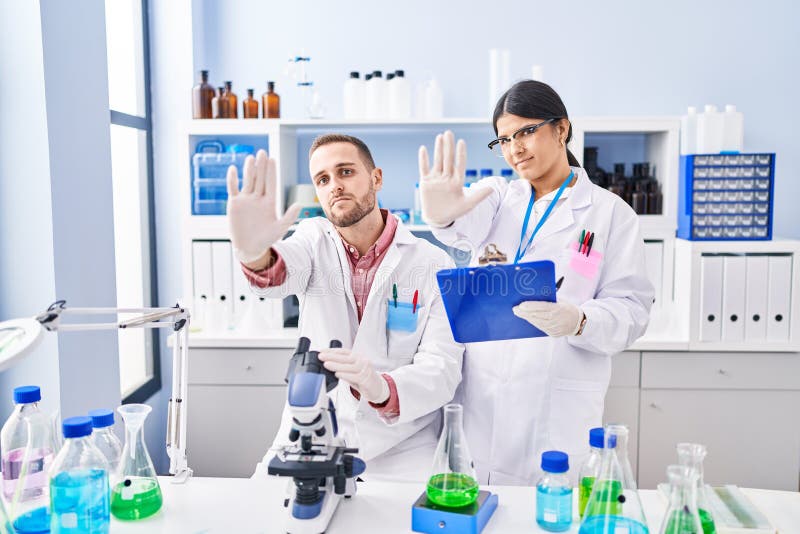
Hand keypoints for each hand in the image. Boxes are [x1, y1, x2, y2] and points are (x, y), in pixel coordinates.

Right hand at [226, 149, 300, 263]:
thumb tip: (300, 204)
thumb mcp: (280, 228)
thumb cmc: (267, 238)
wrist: (250, 248)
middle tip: (263, 152)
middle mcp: (258, 198)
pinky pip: (233, 188)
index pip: (271, 183)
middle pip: (260, 179)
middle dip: (261, 166)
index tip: (273, 159)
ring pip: (247, 181)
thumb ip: (289, 216)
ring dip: (249, 170)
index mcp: (269, 202)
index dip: (271, 172)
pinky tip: (233, 169)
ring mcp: (246, 200)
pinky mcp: (234, 204)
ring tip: (251, 158)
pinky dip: (232, 179)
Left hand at [318, 348, 389, 403]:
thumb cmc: (364, 379)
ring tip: (326, 364)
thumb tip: (328, 364)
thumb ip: (343, 367)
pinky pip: (355, 376)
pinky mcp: (367, 380)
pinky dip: (345, 375)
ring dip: (337, 365)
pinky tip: (338, 374)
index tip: (322, 351)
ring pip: (350, 366)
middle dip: (332, 356)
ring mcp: (365, 370)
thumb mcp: (353, 371)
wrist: (379, 388)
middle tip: (321, 356)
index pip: (344, 352)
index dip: (332, 351)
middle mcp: (362, 361)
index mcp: (358, 357)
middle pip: (346, 357)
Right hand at [418, 130, 492, 226]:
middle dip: (448, 146)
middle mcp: (447, 177)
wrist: (439, 219)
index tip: (461, 142)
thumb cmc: (454, 212)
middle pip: (448, 159)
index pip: (459, 164)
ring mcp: (436, 179)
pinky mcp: (426, 182)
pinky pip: (423, 168)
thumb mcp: (468, 205)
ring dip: (438, 149)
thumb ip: (479, 195)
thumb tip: (493, 188)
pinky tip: (423, 148)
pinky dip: (423, 159)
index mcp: (457, 181)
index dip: (460, 154)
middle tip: (449, 133)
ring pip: (437, 161)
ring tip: (440, 137)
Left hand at [512, 301, 583, 336]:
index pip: (542, 307)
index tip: (520, 305)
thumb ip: (549, 299)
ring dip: (527, 318)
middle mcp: (556, 320)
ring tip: (519, 313)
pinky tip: (528, 319)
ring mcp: (554, 328)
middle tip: (515, 309)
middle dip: (524, 313)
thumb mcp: (561, 301)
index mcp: (558, 309)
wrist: (578, 322)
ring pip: (537, 323)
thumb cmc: (568, 308)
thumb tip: (534, 295)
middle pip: (537, 316)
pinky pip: (541, 328)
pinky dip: (534, 322)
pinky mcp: (553, 334)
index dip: (530, 306)